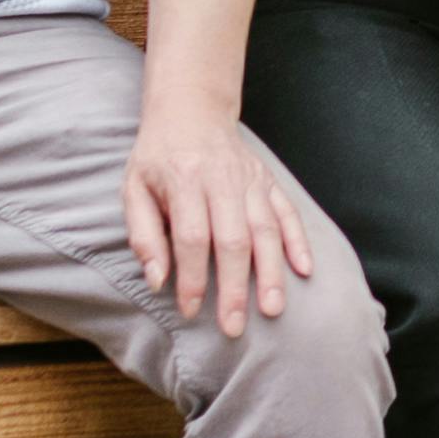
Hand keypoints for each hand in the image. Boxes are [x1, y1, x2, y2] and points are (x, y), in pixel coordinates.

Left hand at [124, 93, 311, 331]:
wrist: (191, 111)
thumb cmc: (157, 158)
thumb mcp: (134, 189)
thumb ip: (143, 235)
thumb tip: (157, 280)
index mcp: (185, 180)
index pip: (193, 237)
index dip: (192, 277)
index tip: (190, 310)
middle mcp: (223, 180)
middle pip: (233, 240)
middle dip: (235, 287)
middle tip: (233, 326)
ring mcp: (251, 180)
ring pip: (266, 231)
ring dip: (271, 272)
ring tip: (273, 309)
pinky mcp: (268, 181)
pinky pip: (288, 213)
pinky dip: (298, 242)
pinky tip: (304, 271)